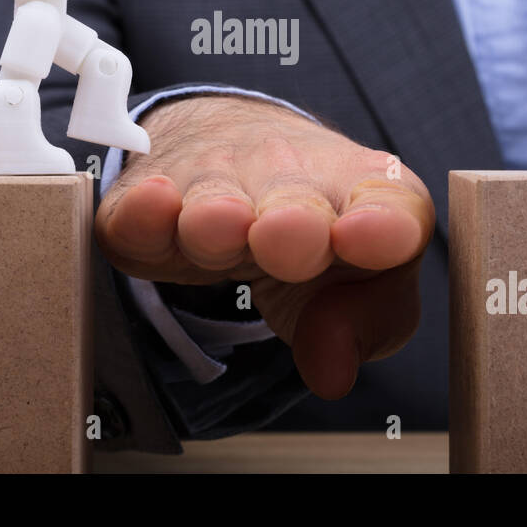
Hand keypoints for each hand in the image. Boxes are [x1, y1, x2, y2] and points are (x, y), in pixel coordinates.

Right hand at [95, 95, 434, 399]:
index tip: (368, 240)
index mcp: (364, 192)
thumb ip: (367, 323)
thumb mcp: (366, 286)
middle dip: (293, 221)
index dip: (380, 224)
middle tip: (288, 241)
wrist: (236, 153)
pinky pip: (139, 208)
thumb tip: (332, 373)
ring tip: (220, 229)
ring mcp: (214, 179)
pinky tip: (151, 206)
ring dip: (216, 215)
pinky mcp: (146, 199)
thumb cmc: (319, 233)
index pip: (387, 203)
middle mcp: (291, 175)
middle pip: (294, 199)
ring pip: (214, 198)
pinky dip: (141, 212)